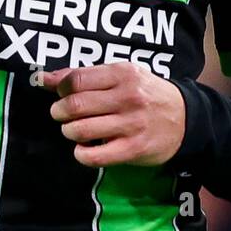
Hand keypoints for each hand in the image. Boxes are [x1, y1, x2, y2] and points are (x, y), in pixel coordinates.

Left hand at [40, 62, 186, 167]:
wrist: (185, 118)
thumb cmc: (146, 94)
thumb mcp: (121, 75)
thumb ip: (84, 75)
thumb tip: (44, 78)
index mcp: (122, 74)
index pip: (76, 80)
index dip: (60, 89)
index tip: (62, 95)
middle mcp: (127, 97)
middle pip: (75, 105)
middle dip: (59, 112)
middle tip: (61, 114)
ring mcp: (131, 124)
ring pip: (81, 130)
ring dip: (68, 131)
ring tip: (73, 130)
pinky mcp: (134, 149)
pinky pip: (94, 156)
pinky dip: (81, 154)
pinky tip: (84, 148)